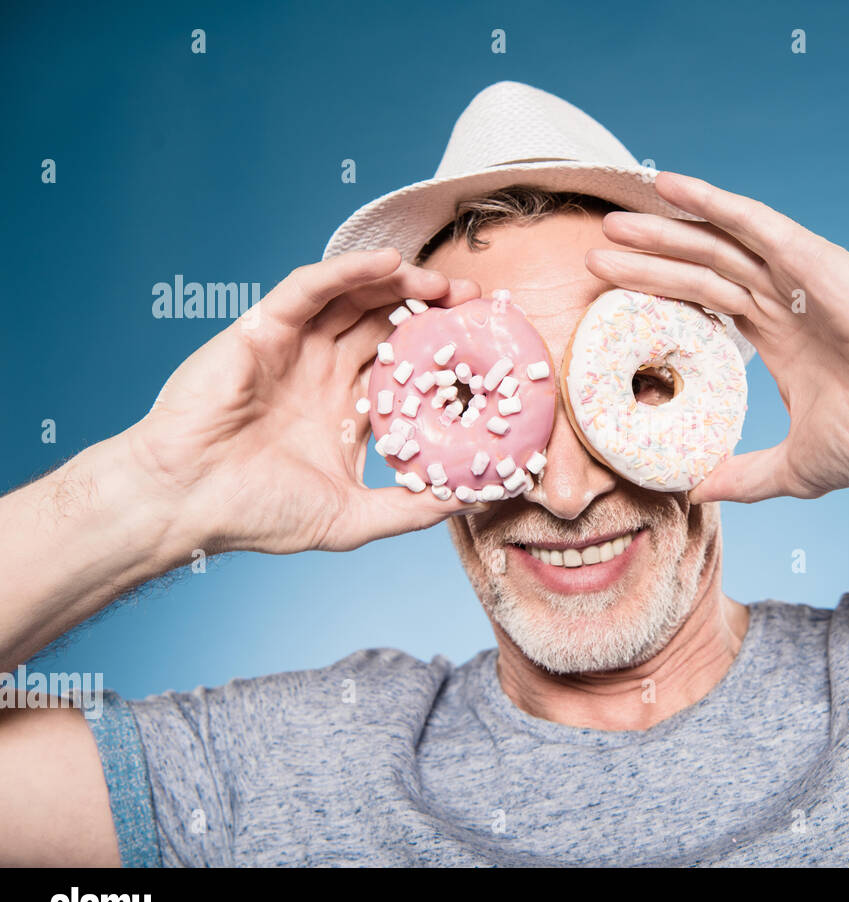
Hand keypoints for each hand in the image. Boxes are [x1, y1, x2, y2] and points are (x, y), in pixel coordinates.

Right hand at [127, 248, 485, 553]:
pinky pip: (311, 287)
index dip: (446, 356)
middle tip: (476, 303)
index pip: (406, 369)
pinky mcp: (264, 327)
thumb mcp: (351, 518)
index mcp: (345, 409)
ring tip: (443, 282)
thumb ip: (410, 509)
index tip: (490, 350)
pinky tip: (388, 263)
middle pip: (388, 325)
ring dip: (400, 283)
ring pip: (356, 299)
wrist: (186, 503)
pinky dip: (348, 270)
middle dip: (433, 311)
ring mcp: (295, 347)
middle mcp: (323, 371)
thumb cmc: (255, 514)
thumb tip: (472, 503)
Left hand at [586, 170, 848, 503]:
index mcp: (777, 339)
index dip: (661, 299)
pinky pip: (753, 221)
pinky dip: (711, 202)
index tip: (615, 304)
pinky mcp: (809, 259)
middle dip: (647, 262)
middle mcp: (781, 301)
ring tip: (613, 224)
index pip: (704, 308)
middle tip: (595, 256)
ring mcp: (794, 276)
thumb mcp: (796, 466)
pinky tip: (670, 186)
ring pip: (715, 244)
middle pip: (699, 271)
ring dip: (664, 230)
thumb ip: (745, 476)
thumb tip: (695, 492)